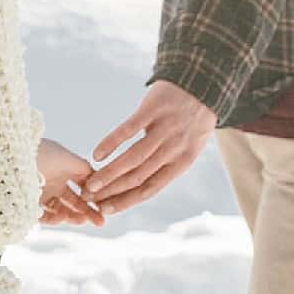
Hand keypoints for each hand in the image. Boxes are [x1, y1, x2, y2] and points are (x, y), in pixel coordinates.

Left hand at [37, 134, 105, 226]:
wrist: (13, 157)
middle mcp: (53, 182)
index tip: (106, 205)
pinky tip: (64, 217)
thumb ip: (86, 170)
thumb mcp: (69, 158)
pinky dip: (55, 218)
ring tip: (83, 221)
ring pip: (61, 210)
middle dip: (88, 211)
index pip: (83, 186)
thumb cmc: (42, 153)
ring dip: (74, 217)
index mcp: (64, 168)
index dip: (95, 195)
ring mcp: (42, 193)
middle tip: (101, 222)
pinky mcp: (29, 203)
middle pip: (74, 201)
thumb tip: (101, 181)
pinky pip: (44, 215)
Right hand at [85, 79, 216, 213]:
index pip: (150, 188)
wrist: (204, 83)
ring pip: (134, 158)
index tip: (104, 210)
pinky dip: (112, 143)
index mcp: (182, 162)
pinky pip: (129, 129)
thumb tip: (138, 184)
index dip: (126, 201)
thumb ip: (166, 164)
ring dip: (109, 173)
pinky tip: (98, 154)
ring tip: (90, 183)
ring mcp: (165, 128)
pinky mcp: (154, 108)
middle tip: (89, 198)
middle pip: (138, 177)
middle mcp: (174, 149)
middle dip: (111, 191)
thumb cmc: (192, 119)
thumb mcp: (188, 146)